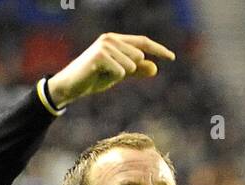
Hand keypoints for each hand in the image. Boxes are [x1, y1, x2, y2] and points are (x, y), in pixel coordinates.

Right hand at [47, 33, 174, 106]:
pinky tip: (99, 76)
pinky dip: (112, 78)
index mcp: (117, 40)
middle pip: (138, 57)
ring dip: (119, 75)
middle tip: (110, 74)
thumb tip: (155, 68)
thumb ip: (137, 71)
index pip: (143, 43)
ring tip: (103, 74)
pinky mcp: (100, 56)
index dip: (158, 49)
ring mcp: (105, 45)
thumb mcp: (119, 74)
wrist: (72, 85)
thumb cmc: (94, 78)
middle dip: (130, 71)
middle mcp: (111, 39)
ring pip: (130, 66)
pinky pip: (120, 72)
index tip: (172, 57)